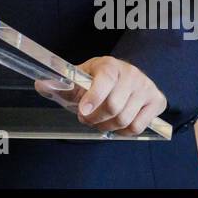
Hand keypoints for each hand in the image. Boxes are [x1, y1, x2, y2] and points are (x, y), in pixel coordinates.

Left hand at [34, 56, 167, 135]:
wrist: (128, 75)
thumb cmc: (100, 78)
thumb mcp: (82, 77)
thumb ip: (62, 84)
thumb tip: (40, 85)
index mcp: (110, 65)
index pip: (105, 80)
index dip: (93, 97)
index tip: (82, 111)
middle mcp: (131, 74)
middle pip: (114, 106)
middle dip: (96, 119)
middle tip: (86, 119)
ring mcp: (147, 87)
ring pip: (125, 119)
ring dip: (108, 127)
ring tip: (99, 122)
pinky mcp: (157, 101)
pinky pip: (138, 126)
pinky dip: (124, 132)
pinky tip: (116, 125)